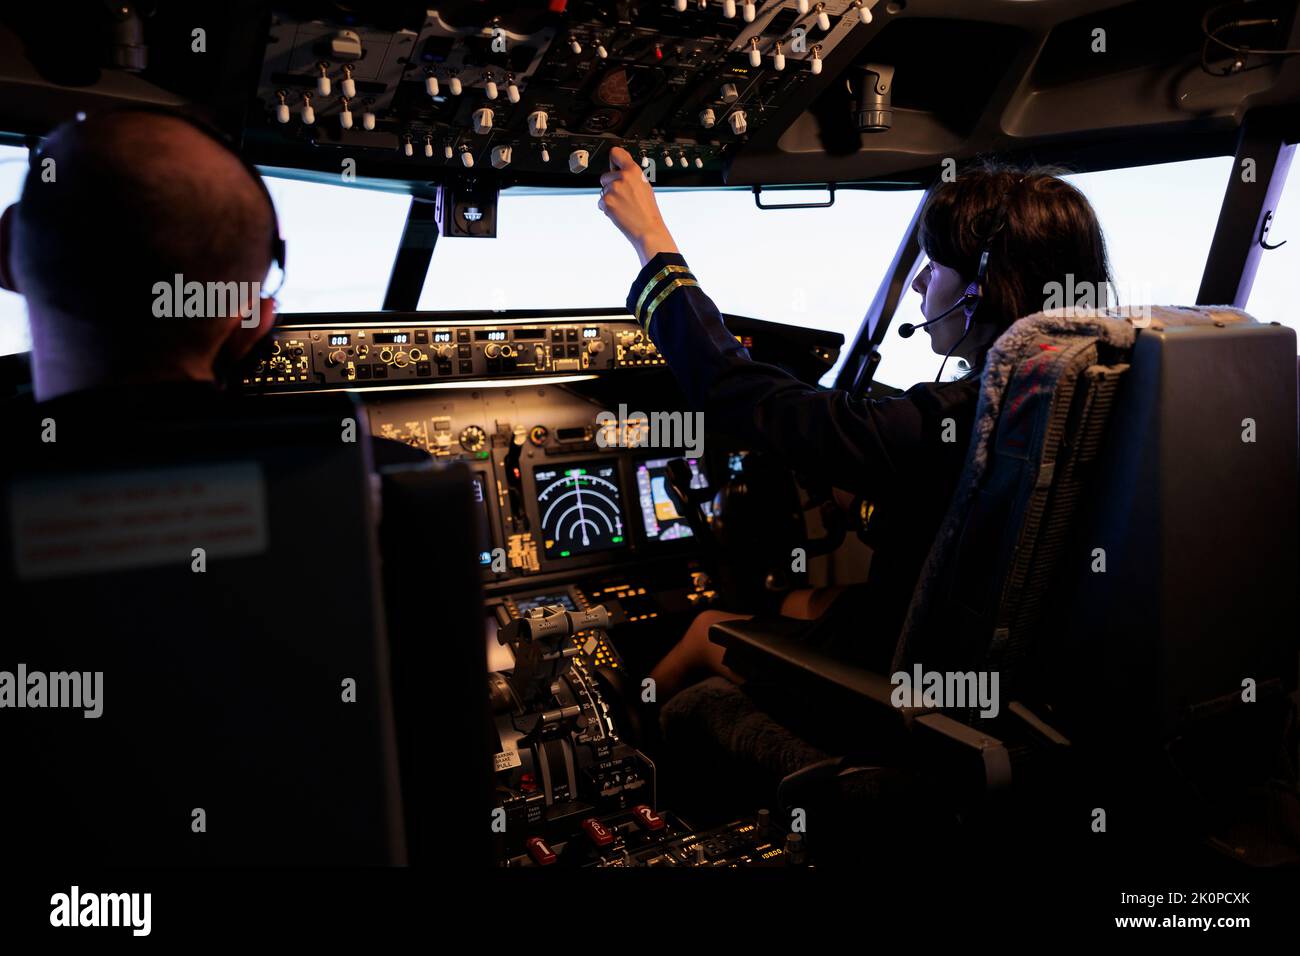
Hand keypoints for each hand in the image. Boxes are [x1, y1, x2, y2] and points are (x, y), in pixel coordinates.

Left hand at [599, 146, 680, 266]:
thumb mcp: (644, 185)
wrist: (647, 229)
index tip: (613, 161)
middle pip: (605, 176)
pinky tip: (620, 212)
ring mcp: (613, 190)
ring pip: (603, 190)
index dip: (613, 158)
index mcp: (633, 171)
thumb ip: (631, 175)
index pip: (616, 153)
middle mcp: (622, 177)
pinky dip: (607, 208)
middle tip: (624, 196)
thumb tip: (620, 169)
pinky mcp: (606, 202)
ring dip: (610, 197)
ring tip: (624, 206)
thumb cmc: (648, 210)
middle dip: (610, 185)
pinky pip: (601, 202)